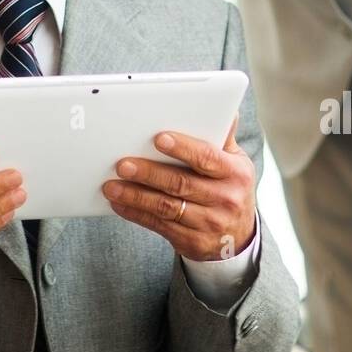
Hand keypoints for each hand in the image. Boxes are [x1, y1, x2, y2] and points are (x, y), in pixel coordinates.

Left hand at [102, 116, 255, 261]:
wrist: (239, 237)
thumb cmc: (230, 188)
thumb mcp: (235, 163)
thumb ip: (223, 138)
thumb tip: (226, 110)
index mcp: (235, 173)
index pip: (206, 158)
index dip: (182, 147)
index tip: (158, 138)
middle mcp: (225, 199)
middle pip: (181, 183)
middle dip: (148, 172)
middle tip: (122, 164)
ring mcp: (209, 223)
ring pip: (166, 207)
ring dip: (135, 196)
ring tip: (112, 186)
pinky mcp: (192, 242)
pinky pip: (159, 226)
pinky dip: (136, 214)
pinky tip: (120, 203)